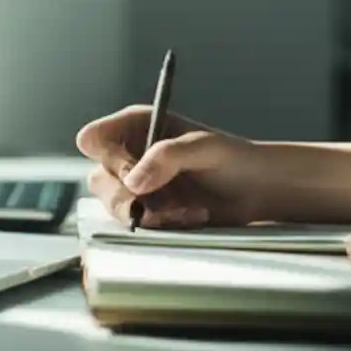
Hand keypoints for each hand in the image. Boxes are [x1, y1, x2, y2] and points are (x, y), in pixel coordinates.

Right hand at [75, 105, 273, 228]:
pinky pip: (135, 224)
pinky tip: (189, 216)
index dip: (108, 159)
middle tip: (159, 204)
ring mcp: (135, 186)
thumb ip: (168, 156)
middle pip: (97, 178)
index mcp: (136, 125)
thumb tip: (133, 181)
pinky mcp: (147, 211)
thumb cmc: (235, 158)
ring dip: (148, 214)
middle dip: (128, 197)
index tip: (134, 174)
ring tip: (186, 211)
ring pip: (113, 205)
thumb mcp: (205, 147)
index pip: (93, 139)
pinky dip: (160, 225)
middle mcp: (129, 154)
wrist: (257, 190)